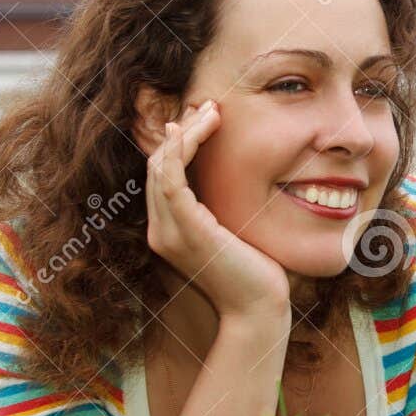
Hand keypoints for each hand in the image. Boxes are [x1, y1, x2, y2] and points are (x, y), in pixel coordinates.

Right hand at [145, 98, 290, 323]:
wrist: (258, 309)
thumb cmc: (255, 274)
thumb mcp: (234, 233)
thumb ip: (223, 208)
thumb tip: (235, 179)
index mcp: (170, 231)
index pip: (162, 175)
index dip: (178, 142)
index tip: (203, 118)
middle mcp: (161, 231)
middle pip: (157, 165)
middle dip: (181, 130)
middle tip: (208, 105)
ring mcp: (170, 232)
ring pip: (161, 166)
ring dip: (185, 132)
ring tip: (210, 110)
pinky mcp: (187, 230)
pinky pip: (171, 180)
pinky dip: (181, 149)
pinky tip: (198, 128)